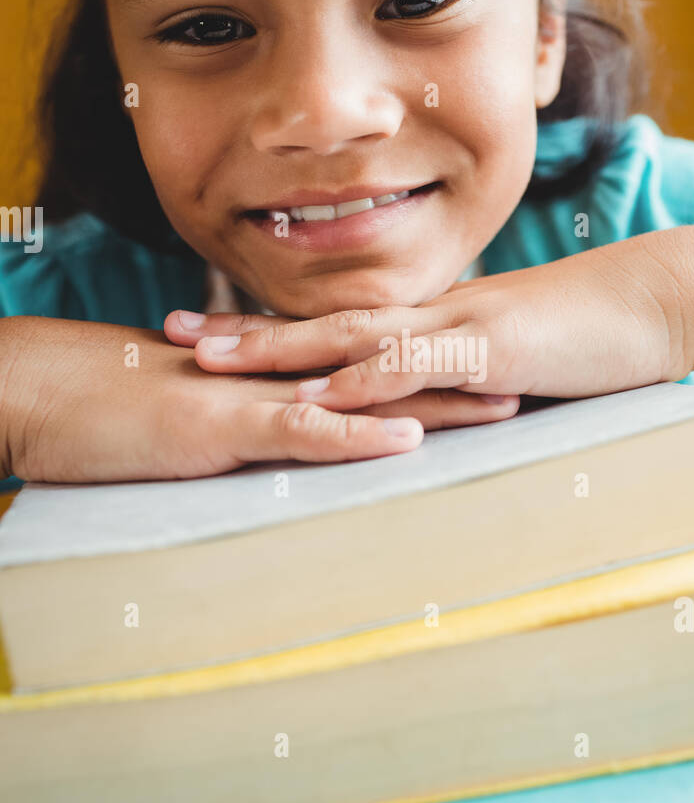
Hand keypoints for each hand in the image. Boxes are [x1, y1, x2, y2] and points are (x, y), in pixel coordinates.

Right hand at [0, 316, 492, 483]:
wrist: (33, 392)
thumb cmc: (104, 409)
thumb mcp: (191, 419)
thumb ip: (244, 422)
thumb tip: (286, 434)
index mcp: (274, 376)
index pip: (366, 368)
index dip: (432, 366)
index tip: (493, 368)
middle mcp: (275, 378)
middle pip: (385, 371)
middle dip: (461, 374)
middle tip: (535, 373)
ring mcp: (251, 399)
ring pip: (361, 394)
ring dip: (435, 398)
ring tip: (507, 400)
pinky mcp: (220, 428)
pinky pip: (299, 431)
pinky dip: (355, 434)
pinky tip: (406, 435)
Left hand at [173, 229, 693, 409]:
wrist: (664, 298)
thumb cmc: (596, 335)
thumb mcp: (517, 362)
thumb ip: (468, 382)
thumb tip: (431, 412)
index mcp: (434, 324)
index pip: (339, 327)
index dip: (272, 333)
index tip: (209, 337)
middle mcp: (433, 318)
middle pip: (322, 324)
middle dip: (244, 335)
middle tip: (170, 338)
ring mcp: (462, 329)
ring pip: (354, 338)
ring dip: (281, 349)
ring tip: (212, 360)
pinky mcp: (498, 350)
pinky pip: (423, 364)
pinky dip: (372, 379)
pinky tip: (326, 392)